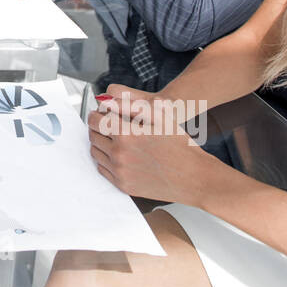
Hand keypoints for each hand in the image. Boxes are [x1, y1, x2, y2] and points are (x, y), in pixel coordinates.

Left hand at [86, 84, 217, 204]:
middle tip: (111, 125)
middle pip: (93, 135)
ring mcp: (120, 172)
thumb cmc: (179, 144)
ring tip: (117, 139)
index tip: (104, 113)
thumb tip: (105, 101)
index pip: (94, 120)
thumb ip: (128, 105)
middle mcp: (119, 154)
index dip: (98, 113)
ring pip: (95, 152)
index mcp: (126, 134)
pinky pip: (102, 169)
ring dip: (101, 143)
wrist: (193, 177)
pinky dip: (106, 159)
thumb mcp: (159, 116)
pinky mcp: (123, 185)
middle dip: (98, 127)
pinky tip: (121, 154)